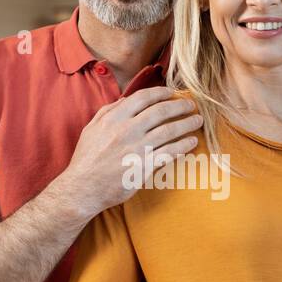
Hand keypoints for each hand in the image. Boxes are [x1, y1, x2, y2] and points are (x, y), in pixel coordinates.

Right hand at [58, 86, 202, 214]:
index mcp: (114, 118)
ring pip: (169, 131)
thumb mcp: (92, 128)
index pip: (143, 98)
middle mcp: (127, 130)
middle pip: (161, 112)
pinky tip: (191, 142)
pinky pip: (169, 153)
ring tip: (197, 121)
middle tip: (191, 104)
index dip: (161, 93)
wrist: (83, 188)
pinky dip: (183, 146)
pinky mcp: (144, 167)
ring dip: (186, 124)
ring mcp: (137, 149)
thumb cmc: (86, 158)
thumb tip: (126, 99)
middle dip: (179, 106)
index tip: (172, 93)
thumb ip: (108, 111)